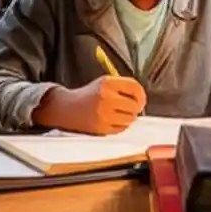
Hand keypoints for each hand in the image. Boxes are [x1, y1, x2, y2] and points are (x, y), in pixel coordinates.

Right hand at [32, 76, 146, 134]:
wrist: (68, 108)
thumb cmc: (90, 94)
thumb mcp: (104, 82)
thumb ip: (124, 87)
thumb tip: (142, 99)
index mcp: (107, 83)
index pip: (135, 88)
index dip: (141, 94)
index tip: (140, 98)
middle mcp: (106, 98)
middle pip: (135, 105)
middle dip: (136, 107)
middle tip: (131, 107)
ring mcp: (104, 114)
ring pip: (130, 119)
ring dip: (128, 117)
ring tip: (119, 113)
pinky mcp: (101, 128)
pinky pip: (122, 128)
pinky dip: (120, 125)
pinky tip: (112, 119)